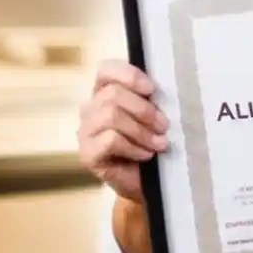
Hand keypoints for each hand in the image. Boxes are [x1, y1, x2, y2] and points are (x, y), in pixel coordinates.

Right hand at [78, 59, 168, 202]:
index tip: (152, 89)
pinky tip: (146, 155)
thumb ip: (152, 99)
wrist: (147, 183)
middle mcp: (91, 108)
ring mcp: (85, 132)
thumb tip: (167, 88)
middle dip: (144, 110)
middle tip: (164, 125)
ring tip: (159, 143)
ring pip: (111, 116)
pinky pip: (110, 140)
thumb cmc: (152, 143)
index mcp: (106, 92)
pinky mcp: (87, 154)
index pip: (107, 69)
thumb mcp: (154, 117)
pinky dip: (134, 147)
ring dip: (141, 130)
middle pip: (113, 94)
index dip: (129, 75)